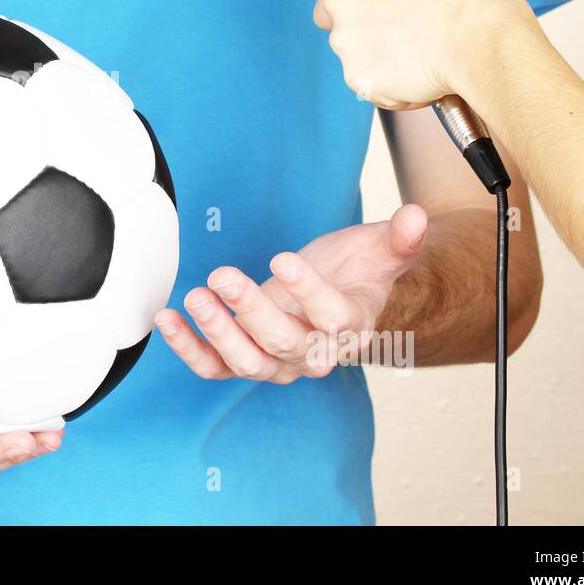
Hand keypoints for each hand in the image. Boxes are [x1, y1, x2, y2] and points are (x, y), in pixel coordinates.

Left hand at [156, 205, 427, 382]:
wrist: (338, 302)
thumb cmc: (356, 275)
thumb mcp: (379, 252)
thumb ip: (399, 240)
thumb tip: (416, 217)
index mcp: (350, 326)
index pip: (333, 317)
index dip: (309, 291)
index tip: (283, 258)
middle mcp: (314, 353)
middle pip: (283, 343)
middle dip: (251, 311)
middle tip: (223, 275)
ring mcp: (277, 362)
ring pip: (248, 362)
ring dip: (218, 333)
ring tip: (194, 296)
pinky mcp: (244, 359)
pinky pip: (214, 366)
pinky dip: (189, 348)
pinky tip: (167, 320)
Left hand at [312, 0, 533, 110]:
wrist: (478, 38)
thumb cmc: (464, 3)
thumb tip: (394, 7)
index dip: (351, 12)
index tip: (370, 19)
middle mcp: (341, 5)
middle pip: (341, 32)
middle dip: (366, 40)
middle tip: (403, 41)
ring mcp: (346, 45)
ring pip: (358, 63)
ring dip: (381, 65)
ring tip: (422, 59)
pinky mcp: (359, 80)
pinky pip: (374, 89)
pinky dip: (394, 90)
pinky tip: (423, 77)